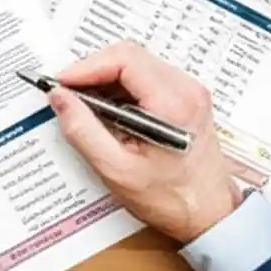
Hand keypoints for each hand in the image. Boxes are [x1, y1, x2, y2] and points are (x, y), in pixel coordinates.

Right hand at [49, 42, 240, 243]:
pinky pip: (147, 78)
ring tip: (85, 106)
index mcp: (173, 103)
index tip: (61, 83)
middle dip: (93, 71)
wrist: (210, 215)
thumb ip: (83, 130)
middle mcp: (186, 89)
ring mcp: (189, 92)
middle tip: (68, 94)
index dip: (85, 67)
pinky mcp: (186, 99)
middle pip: (129, 56)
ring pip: (137, 65)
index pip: (123, 59)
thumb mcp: (116, 169)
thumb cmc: (172, 199)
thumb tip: (60, 98)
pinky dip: (121, 88)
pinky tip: (108, 112)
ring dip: (106, 79)